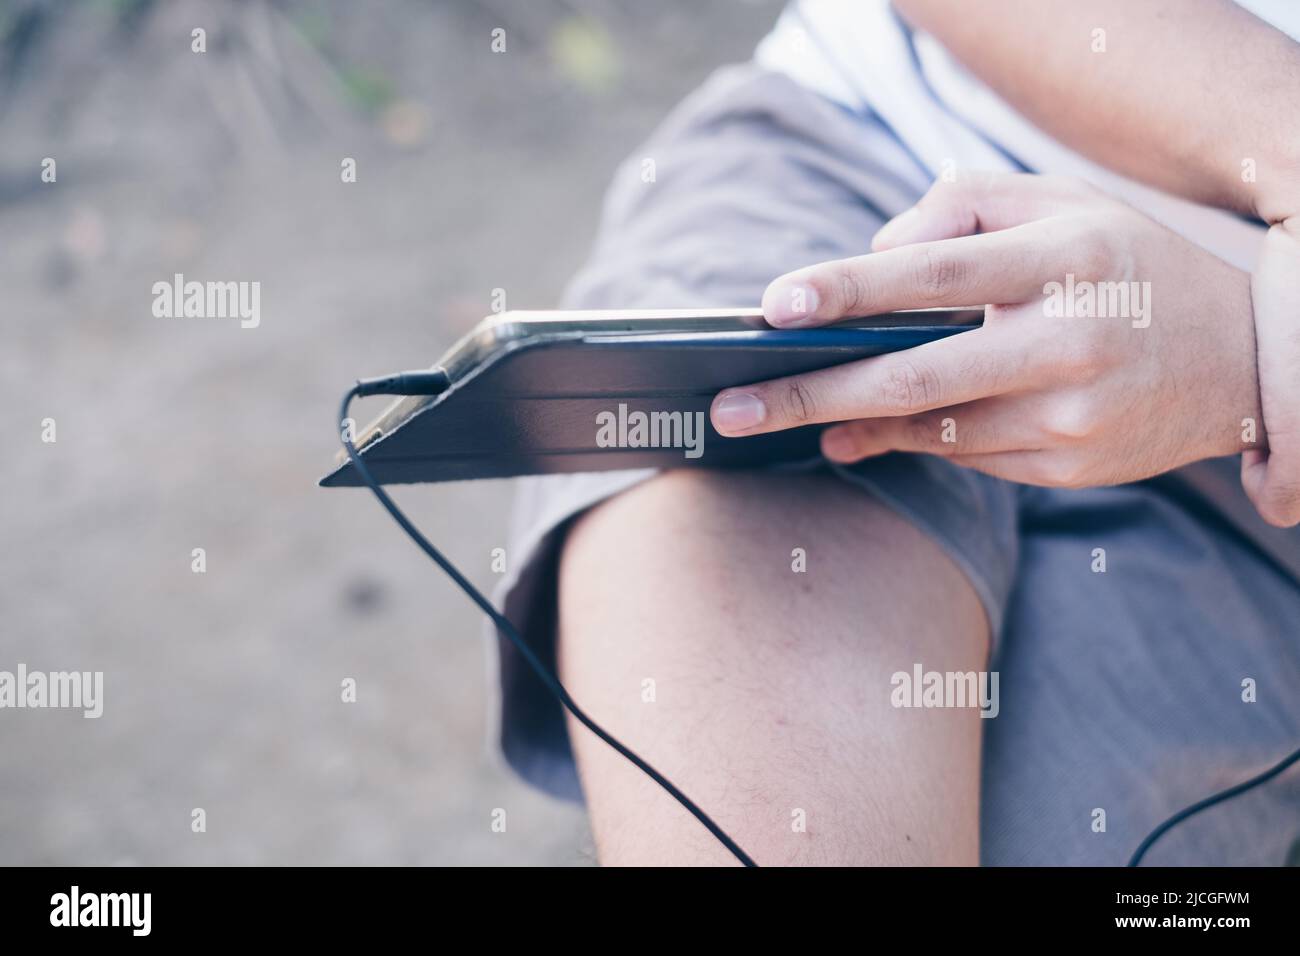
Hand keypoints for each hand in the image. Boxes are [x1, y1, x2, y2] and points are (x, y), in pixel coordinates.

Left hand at [710, 173, 1261, 487]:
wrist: (1237, 357)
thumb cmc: (1124, 265)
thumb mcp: (1058, 204)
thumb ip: (960, 209)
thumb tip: (870, 263)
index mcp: (1068, 258)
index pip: (937, 273)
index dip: (850, 290)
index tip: (775, 305)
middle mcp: (1071, 341)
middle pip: (916, 376)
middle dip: (811, 395)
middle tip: (734, 406)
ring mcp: (1073, 416)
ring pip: (933, 429)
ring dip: (849, 425)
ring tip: (788, 417)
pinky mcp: (1070, 467)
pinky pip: (966, 457)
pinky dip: (908, 444)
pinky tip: (862, 435)